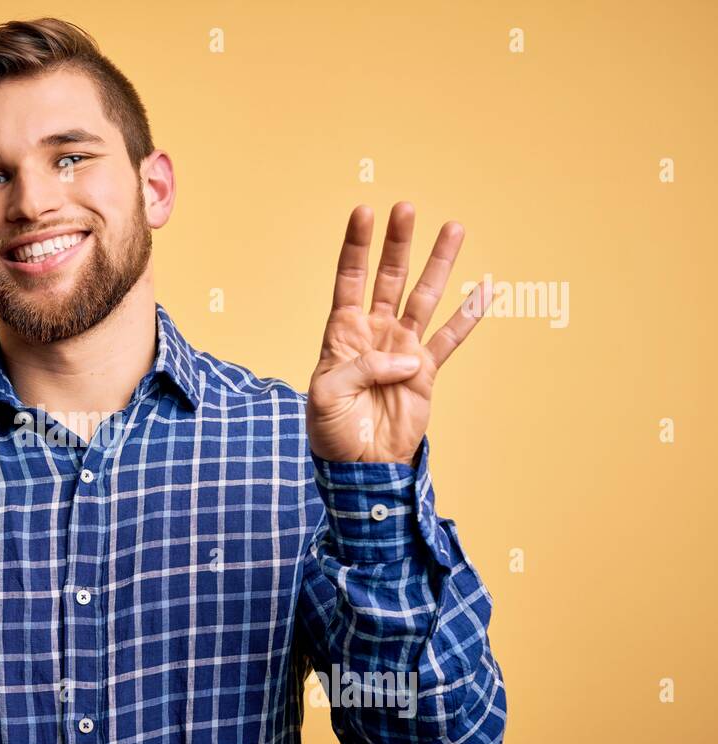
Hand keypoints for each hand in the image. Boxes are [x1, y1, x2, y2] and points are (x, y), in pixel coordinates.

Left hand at [305, 202, 490, 464]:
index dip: (356, 247)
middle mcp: (375, 333)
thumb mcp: (327, 396)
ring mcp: (403, 349)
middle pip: (389, 278)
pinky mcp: (426, 371)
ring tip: (454, 228)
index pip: (350, 280)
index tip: (364, 212)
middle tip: (407, 208)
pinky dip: (469, 315)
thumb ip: (361, 368)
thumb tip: (408, 356)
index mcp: (343, 334)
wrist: (359, 467)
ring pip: (425, 297)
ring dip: (439, 264)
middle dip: (398, 243)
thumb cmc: (333, 431)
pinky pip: (450, 339)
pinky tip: (485, 289)